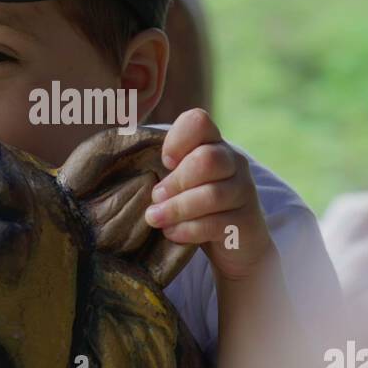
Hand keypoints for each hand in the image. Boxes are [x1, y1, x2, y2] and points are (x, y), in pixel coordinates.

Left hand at [144, 108, 272, 280]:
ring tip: (155, 219)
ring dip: (176, 208)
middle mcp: (233, 162)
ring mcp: (243, 191)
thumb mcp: (180, 181)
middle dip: (175, 182)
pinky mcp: (245, 222)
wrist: (237, 246)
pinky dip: (188, 229)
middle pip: (207, 159)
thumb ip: (164, 168)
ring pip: (211, 194)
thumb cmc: (197, 208)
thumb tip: (122, 158)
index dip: (177, 139)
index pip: (198, 121)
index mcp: (213, 144)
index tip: (165, 162)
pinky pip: (216, 223)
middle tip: (156, 198)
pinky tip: (172, 233)